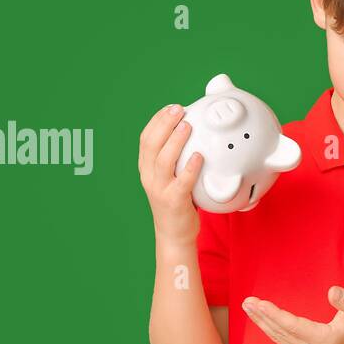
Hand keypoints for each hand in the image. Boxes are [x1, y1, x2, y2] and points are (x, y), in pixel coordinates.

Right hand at [138, 102, 203, 244]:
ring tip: (187, 126)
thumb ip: (177, 160)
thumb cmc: (177, 203)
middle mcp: (149, 177)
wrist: (174, 235)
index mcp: (146, 169)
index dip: (157, 121)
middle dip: (164, 124)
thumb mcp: (171, 178)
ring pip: (164, 161)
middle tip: (179, 109)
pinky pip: (182, 182)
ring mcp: (160, 190)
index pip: (145, 139)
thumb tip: (194, 135)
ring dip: (175, 141)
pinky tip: (198, 156)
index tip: (170, 108)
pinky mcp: (174, 201)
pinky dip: (190, 168)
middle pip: (151, 145)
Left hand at [243, 286, 343, 343]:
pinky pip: (280, 339)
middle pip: (281, 332)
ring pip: (277, 337)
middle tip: (247, 301)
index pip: (293, 326)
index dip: (275, 315)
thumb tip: (332, 291)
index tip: (260, 303)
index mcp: (324, 340)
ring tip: (248, 306)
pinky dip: (268, 327)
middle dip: (262, 316)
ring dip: (261, 321)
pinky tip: (259, 316)